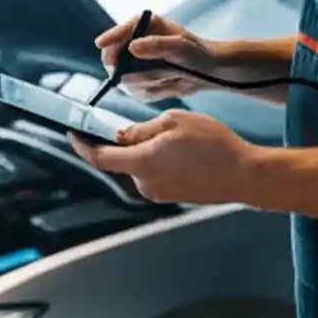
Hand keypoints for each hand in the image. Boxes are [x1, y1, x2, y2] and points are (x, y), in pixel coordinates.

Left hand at [67, 111, 258, 204]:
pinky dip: (160, 160)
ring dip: (147, 151)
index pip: (100, 158)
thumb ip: (142, 130)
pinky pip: (156, 174)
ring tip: (177, 137)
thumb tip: (122, 135)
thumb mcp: (174, 121)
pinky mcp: (172, 195)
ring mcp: (159, 192)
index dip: (83, 147)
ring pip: (141, 165)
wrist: (243, 174)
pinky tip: (183, 151)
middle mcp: (145, 183)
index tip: (74, 134)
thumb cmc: (212, 144)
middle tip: (149, 124)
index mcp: (142, 162)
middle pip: (122, 160)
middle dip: (127, 142)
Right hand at [95, 13, 220, 101]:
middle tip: (138, 74)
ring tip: (169, 76)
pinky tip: (168, 85)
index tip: (101, 45)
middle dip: (127, 68)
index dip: (110, 39)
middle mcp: (137, 44)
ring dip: (147, 82)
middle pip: (114, 58)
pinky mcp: (141, 81)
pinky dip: (152, 92)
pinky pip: (137, 92)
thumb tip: (132, 47)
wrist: (210, 71)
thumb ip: (157, 46)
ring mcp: (137, 64)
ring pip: (127, 79)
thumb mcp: (181, 47)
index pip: (119, 33)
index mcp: (144, 27)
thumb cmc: (198, 52)